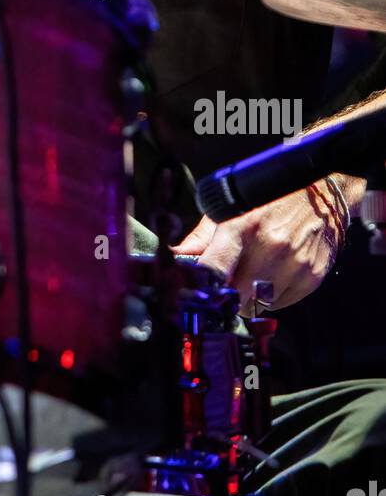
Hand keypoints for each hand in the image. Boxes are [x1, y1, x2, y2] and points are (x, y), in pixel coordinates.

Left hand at [170, 182, 342, 315]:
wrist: (321, 190)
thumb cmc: (267, 198)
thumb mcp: (228, 207)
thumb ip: (201, 238)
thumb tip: (174, 257)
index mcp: (243, 226)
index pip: (213, 271)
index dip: (202, 286)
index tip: (197, 290)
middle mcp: (271, 247)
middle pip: (235, 296)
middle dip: (226, 295)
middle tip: (225, 283)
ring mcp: (295, 264)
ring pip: (259, 305)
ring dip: (250, 297)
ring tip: (253, 272)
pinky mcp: (312, 276)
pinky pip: (281, 304)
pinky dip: (272, 296)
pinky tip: (274, 273)